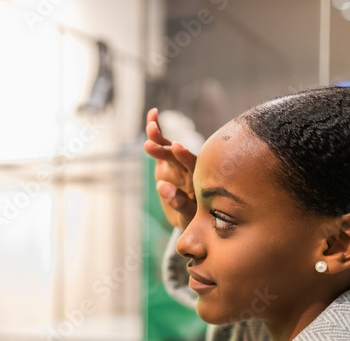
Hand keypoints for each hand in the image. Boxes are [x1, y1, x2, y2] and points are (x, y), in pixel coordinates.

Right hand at [143, 108, 198, 230]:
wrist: (192, 216)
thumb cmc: (195, 217)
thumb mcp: (190, 216)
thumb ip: (180, 203)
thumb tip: (164, 187)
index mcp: (199, 179)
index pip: (193, 165)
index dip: (184, 156)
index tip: (176, 147)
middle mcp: (188, 168)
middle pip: (176, 156)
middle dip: (164, 149)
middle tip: (150, 143)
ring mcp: (176, 164)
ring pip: (167, 149)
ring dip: (158, 138)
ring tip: (151, 127)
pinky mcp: (165, 163)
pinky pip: (161, 145)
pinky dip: (157, 131)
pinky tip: (153, 114)